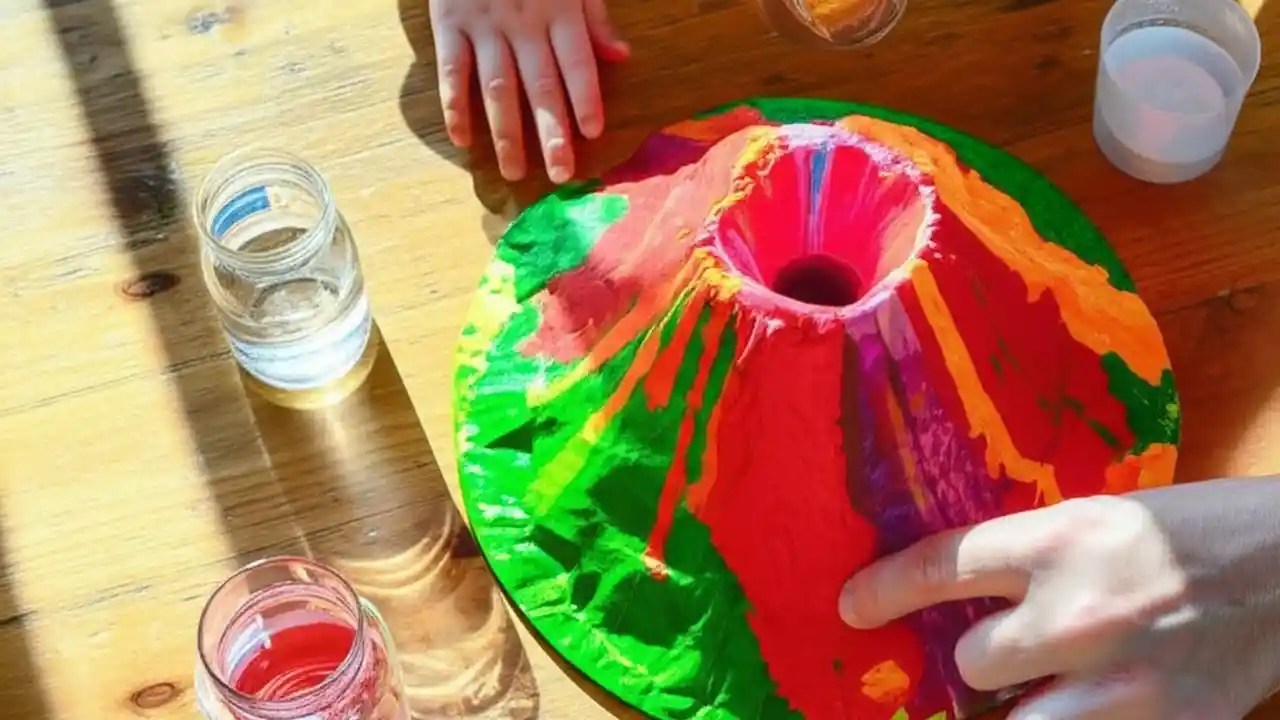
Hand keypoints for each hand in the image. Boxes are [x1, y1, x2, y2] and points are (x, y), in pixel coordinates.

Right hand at [430, 0, 629, 183]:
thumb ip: (593, 15)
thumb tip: (621, 56)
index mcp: (559, 9)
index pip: (576, 62)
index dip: (585, 97)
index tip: (592, 132)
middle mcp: (523, 23)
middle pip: (540, 84)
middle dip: (551, 132)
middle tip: (559, 174)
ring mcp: (484, 25)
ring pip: (497, 87)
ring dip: (506, 133)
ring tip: (514, 172)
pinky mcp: (449, 23)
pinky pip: (452, 70)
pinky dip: (454, 105)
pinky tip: (462, 140)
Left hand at [839, 478, 1279, 718]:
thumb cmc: (1187, 533)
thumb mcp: (1096, 519)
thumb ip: (1027, 556)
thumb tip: (951, 599)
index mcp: (1063, 538)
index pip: (943, 565)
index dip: (884, 589)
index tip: (850, 607)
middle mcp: (1081, 611)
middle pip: (971, 662)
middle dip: (982, 661)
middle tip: (1014, 651)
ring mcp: (1122, 682)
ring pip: (1012, 719)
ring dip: (1020, 705)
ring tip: (1056, 681)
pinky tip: (1098, 700)